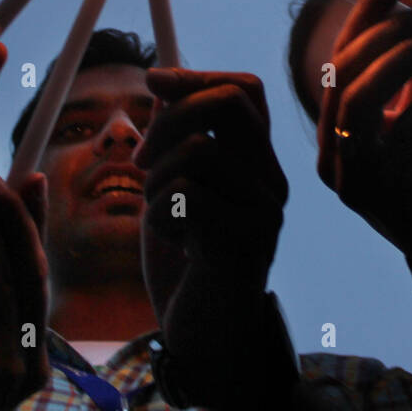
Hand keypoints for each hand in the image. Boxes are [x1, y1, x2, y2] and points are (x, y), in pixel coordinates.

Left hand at [136, 69, 289, 409]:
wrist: (203, 334)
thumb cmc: (185, 259)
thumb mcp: (172, 185)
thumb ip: (174, 138)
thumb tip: (159, 78)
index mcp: (257, 162)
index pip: (245, 89)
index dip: (195, 76)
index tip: (152, 85)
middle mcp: (271, 182)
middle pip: (229, 103)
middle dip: (168, 118)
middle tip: (141, 160)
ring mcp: (263, 213)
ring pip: (199, 151)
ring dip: (156, 178)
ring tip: (156, 211)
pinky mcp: (244, 245)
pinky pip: (188, 197)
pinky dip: (161, 213)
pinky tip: (170, 239)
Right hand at [317, 0, 411, 261]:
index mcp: (335, 131)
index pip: (339, 59)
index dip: (365, 12)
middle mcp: (331, 153)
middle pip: (342, 74)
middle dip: (388, 30)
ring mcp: (350, 175)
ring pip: (359, 97)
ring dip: (404, 55)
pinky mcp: (382, 192)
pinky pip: (402, 127)